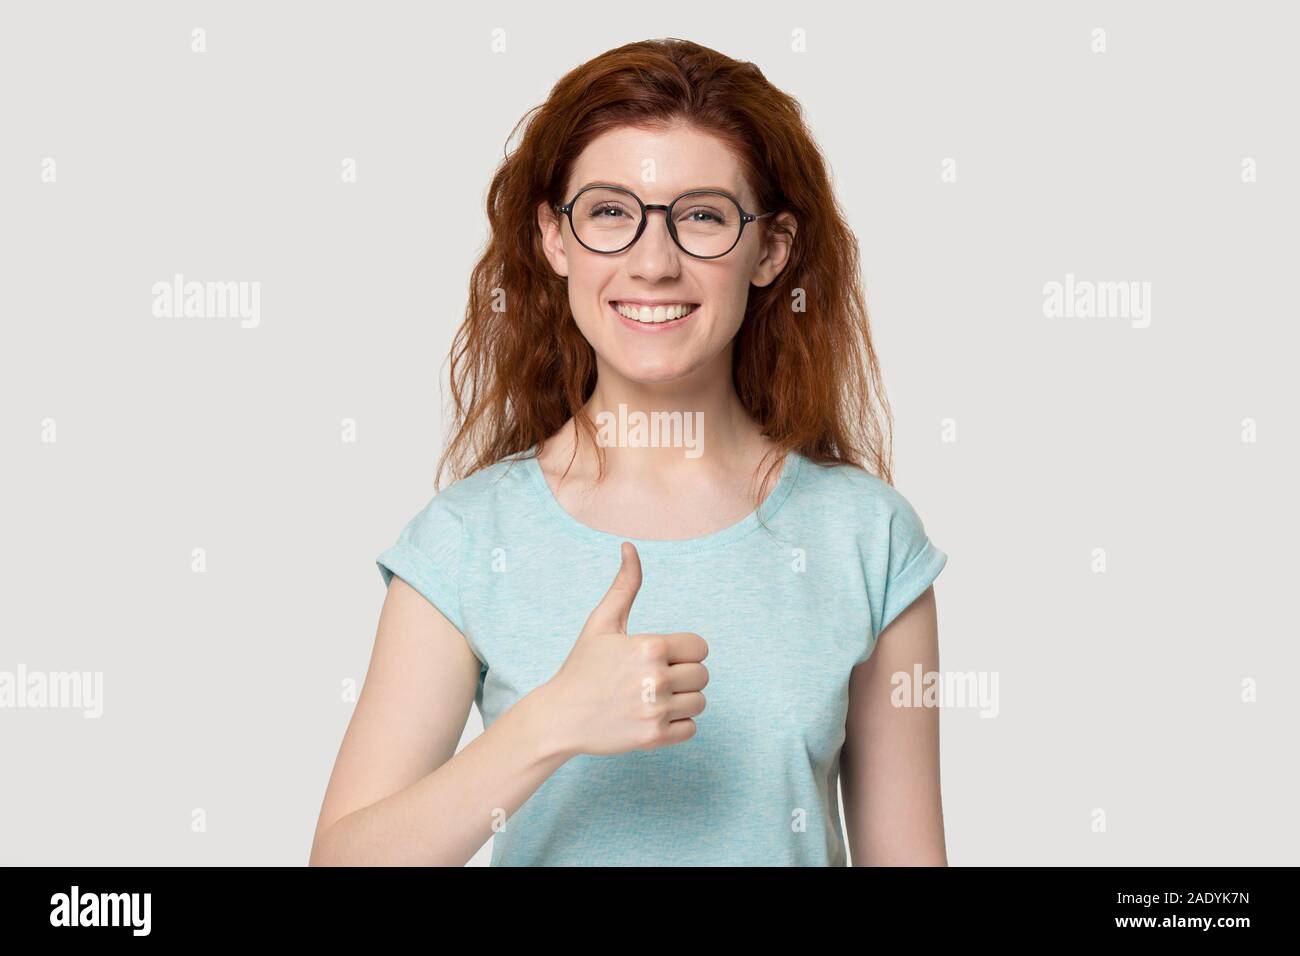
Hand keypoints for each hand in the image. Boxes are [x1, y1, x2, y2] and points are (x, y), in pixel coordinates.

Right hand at [539, 542, 708, 757]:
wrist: (559, 717)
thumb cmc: (582, 667)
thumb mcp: (601, 622)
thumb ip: (624, 585)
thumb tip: (630, 546)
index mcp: (650, 646)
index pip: (701, 647)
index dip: (685, 651)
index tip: (663, 657)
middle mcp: (656, 678)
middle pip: (703, 675)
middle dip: (685, 675)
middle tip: (656, 679)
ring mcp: (655, 710)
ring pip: (700, 702)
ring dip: (683, 700)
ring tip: (654, 698)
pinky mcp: (654, 738)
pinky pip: (691, 728)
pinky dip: (678, 725)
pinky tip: (653, 716)